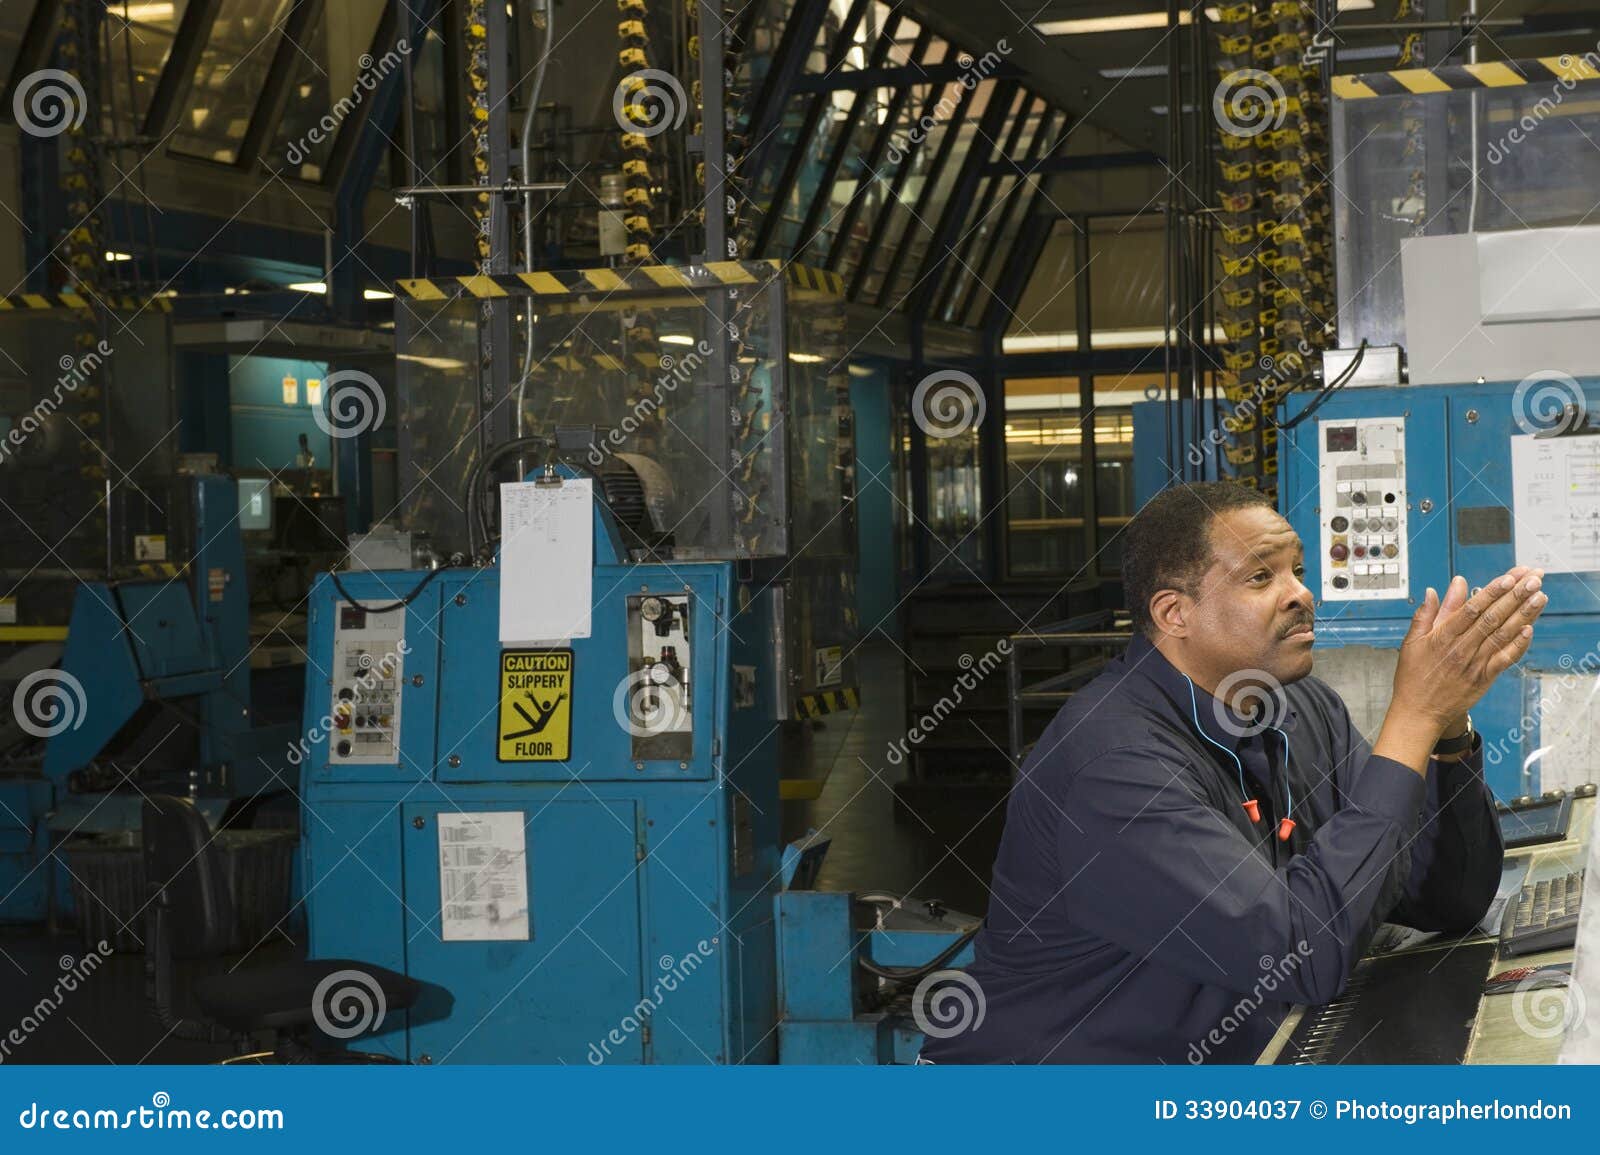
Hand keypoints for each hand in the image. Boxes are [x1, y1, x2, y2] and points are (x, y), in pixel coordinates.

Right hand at [1375, 568, 1546, 772]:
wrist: (1418, 713)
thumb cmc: (1412, 677)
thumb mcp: (1412, 642)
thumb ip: (1426, 615)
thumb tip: (1434, 590)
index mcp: (1442, 637)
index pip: (1471, 608)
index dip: (1492, 591)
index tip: (1509, 577)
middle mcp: (1461, 649)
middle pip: (1492, 618)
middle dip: (1515, 596)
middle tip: (1533, 578)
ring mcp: (1474, 664)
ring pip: (1503, 634)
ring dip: (1524, 614)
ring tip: (1540, 596)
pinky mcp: (1484, 678)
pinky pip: (1505, 659)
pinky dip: (1519, 644)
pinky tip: (1530, 628)